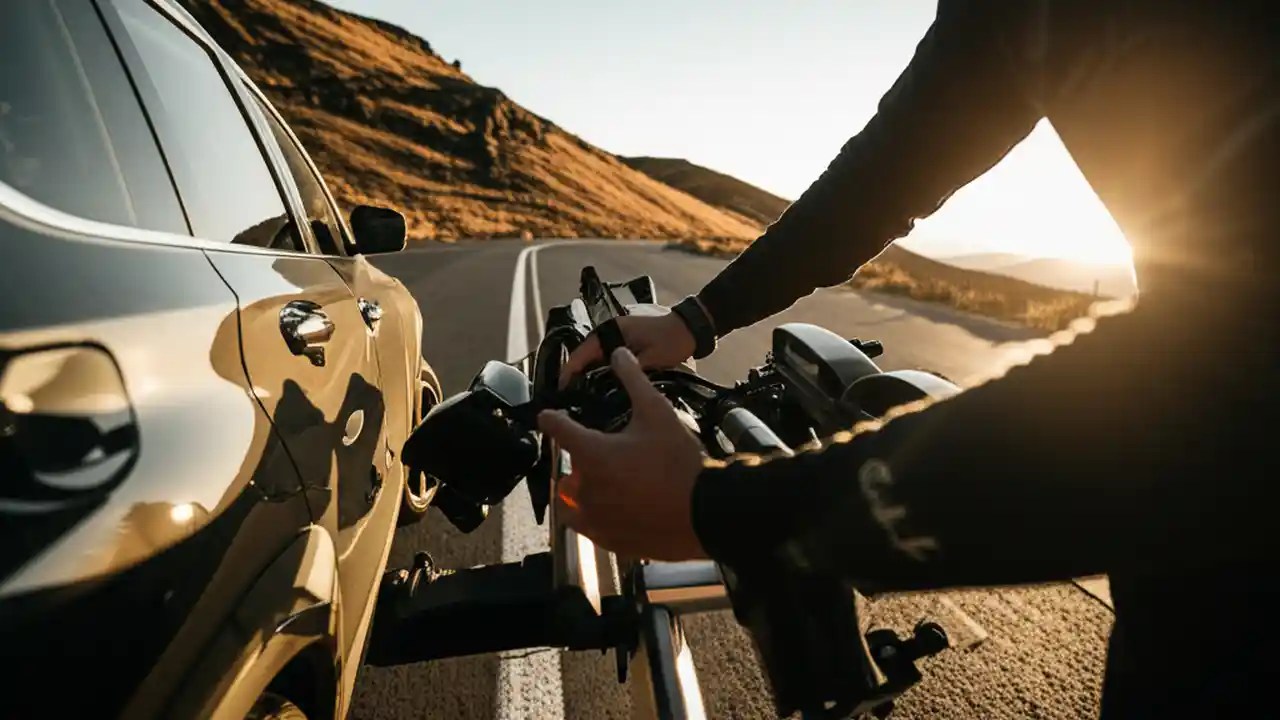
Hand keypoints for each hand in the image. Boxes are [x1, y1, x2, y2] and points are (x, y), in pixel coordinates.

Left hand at [538, 348, 707, 560]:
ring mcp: (594, 519)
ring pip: (571, 505)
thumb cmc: (678, 461)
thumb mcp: (657, 412)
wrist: (704, 513)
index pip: (557, 429)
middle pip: (565, 472)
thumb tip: (619, 352)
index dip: (551, 419)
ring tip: (602, 485)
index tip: (548, 416)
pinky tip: (616, 509)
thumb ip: (634, 380)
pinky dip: (595, 517)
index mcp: (590, 454)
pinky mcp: (608, 541)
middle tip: (598, 456)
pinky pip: (589, 528)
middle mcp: (584, 489)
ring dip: (579, 494)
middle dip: (577, 464)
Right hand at [559, 309, 694, 387]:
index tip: (562, 391)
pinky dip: (599, 372)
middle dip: (575, 376)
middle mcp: (610, 332)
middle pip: (585, 356)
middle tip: (568, 400)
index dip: (569, 371)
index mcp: (612, 331)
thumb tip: (608, 385)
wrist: (691, 328)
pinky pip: (605, 359)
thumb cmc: (671, 341)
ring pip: (594, 359)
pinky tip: (598, 389)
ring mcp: (617, 337)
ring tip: (579, 398)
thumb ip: (631, 370)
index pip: (582, 352)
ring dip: (586, 375)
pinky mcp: (624, 344)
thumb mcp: (651, 359)